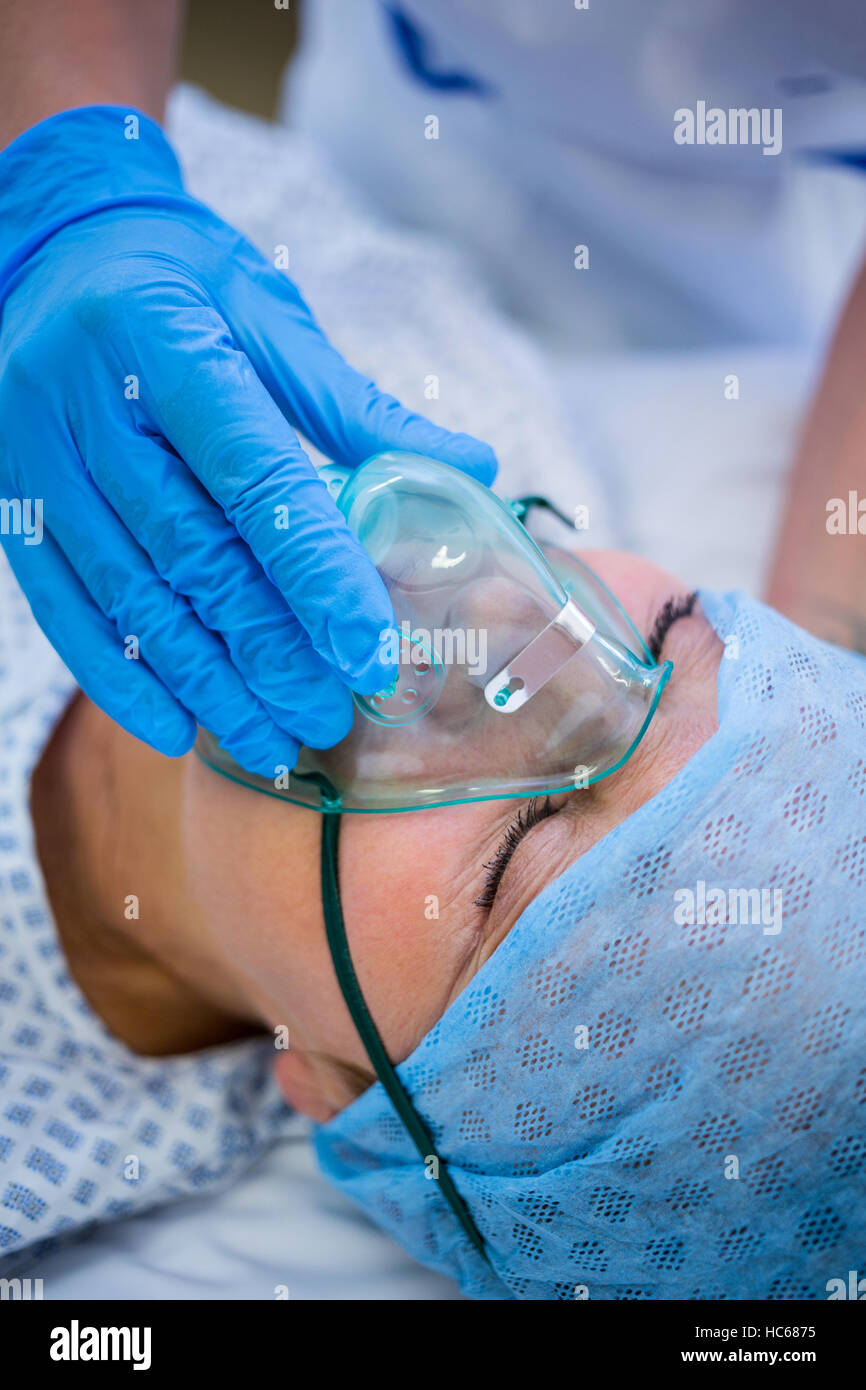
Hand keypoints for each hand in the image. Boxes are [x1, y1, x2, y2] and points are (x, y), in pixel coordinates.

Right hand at [0, 107, 496, 774]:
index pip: (254, 479)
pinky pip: (63, 607)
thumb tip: (468, 469)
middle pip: (192, 553)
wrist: (50, 244)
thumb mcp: (267, 316)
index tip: (368, 648)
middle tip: (329, 713)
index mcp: (167, 342)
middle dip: (267, 648)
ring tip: (272, 742)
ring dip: (205, 682)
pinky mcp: (14, 502)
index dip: (315, 572)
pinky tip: (176, 727)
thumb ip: (355, 406)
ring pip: (130, 595)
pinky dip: (121, 677)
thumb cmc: (179, 278)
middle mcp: (88, 405)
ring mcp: (37, 459)